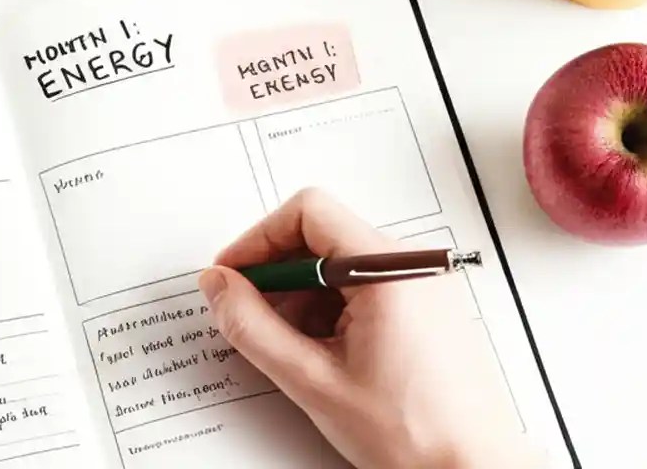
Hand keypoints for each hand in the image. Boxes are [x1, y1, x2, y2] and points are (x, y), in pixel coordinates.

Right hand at [199, 189, 538, 468]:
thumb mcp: (313, 380)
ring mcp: (423, 284)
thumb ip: (252, 327)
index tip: (233, 275)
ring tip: (296, 351)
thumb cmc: (414, 434)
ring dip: (304, 298)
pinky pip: (366, 287)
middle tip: (251, 318)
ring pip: (341, 264)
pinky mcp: (426, 307)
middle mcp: (412, 264)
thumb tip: (219, 287)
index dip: (258, 240)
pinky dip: (332, 311)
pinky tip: (326, 356)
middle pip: (323, 235)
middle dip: (278, 275)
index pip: (308, 212)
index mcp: (389, 269)